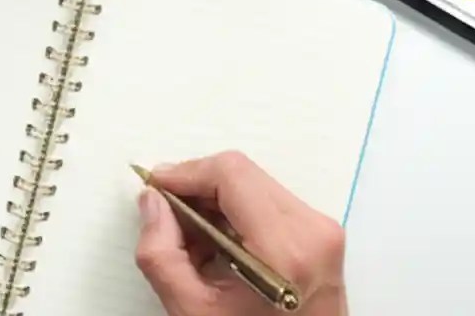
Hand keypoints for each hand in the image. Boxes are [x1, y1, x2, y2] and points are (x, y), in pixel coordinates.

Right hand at [135, 152, 348, 315]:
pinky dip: (236, 214)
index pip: (231, 174)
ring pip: (255, 184)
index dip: (186, 173)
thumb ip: (161, 254)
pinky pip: (271, 201)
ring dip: (215, 202)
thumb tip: (153, 203)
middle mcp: (312, 231)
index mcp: (284, 249)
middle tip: (167, 215)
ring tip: (193, 241)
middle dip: (197, 188)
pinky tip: (218, 245)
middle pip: (242, 174)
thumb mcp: (193, 313)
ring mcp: (322, 230)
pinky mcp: (322, 234)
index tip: (157, 186)